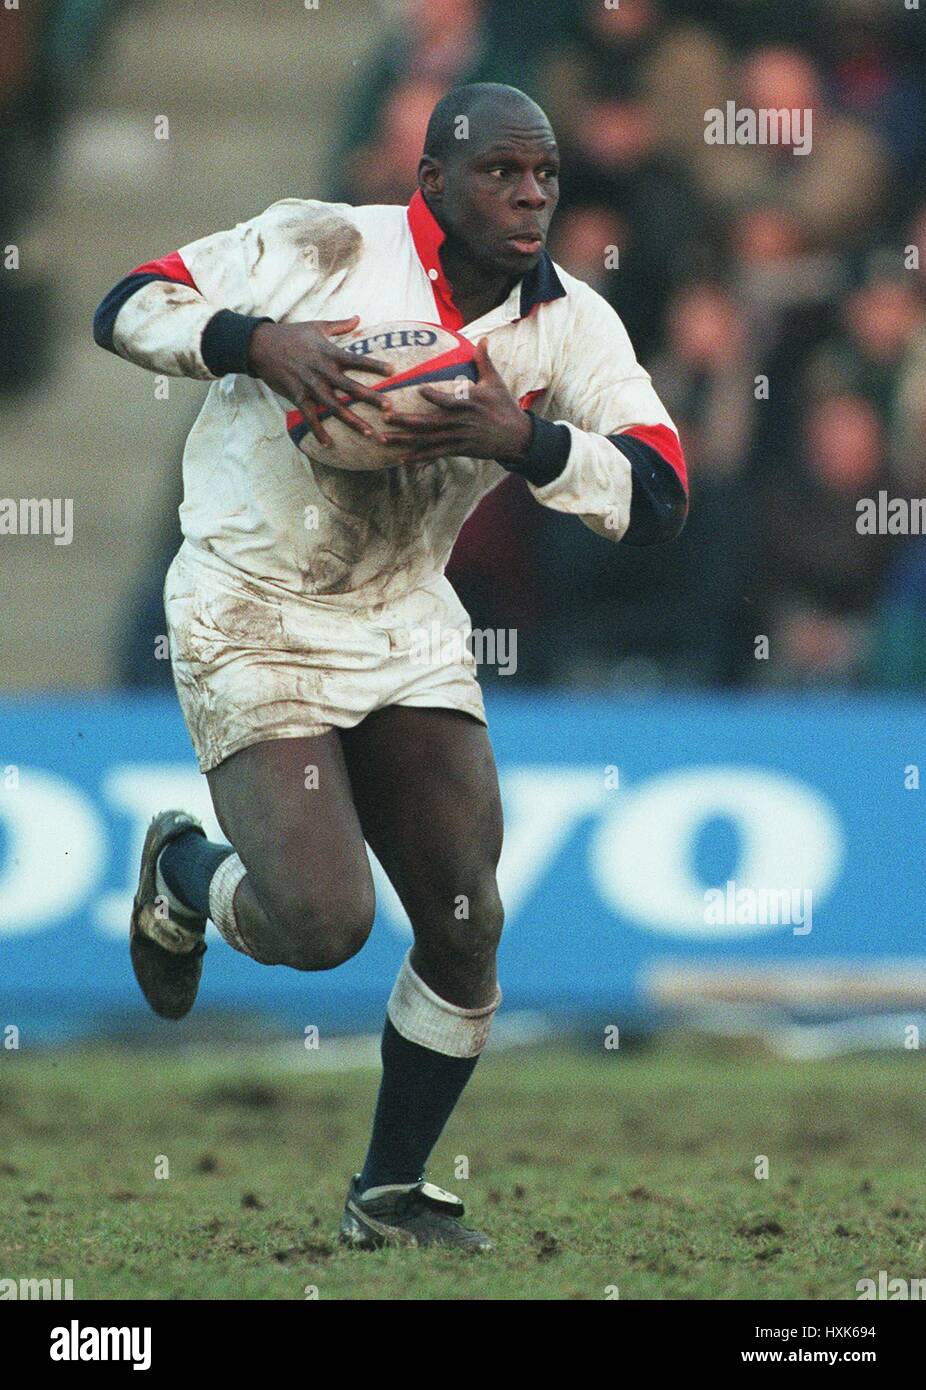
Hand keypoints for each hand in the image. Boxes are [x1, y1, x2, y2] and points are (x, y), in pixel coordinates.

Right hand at [247, 315, 394, 446]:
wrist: (260, 345)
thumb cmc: (291, 334)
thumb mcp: (317, 326)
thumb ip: (340, 325)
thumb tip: (359, 317)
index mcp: (329, 353)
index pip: (357, 359)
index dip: (375, 365)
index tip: (393, 371)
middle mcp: (322, 370)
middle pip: (350, 387)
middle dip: (371, 398)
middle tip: (390, 409)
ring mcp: (309, 385)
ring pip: (334, 406)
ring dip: (352, 421)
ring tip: (369, 433)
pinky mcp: (297, 396)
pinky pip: (310, 416)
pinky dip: (318, 431)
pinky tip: (329, 444)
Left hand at [383, 337, 532, 464]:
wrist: (516, 436)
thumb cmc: (504, 406)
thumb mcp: (495, 382)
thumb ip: (484, 361)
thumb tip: (483, 338)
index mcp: (469, 403)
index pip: (450, 401)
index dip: (435, 396)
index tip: (419, 390)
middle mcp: (461, 422)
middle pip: (430, 423)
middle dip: (406, 421)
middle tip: (385, 416)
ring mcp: (458, 438)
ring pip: (428, 441)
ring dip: (405, 440)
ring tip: (384, 438)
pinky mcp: (459, 450)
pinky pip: (435, 454)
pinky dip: (418, 457)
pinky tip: (401, 459)